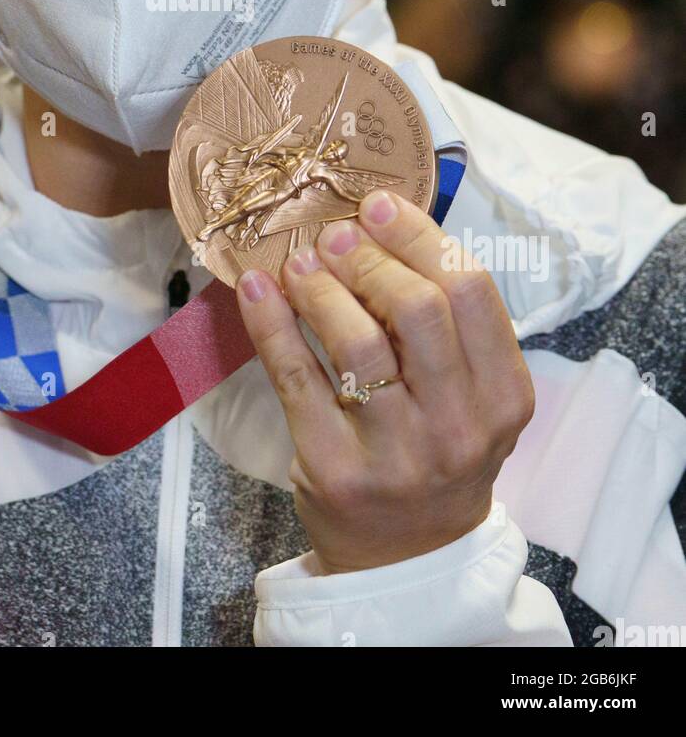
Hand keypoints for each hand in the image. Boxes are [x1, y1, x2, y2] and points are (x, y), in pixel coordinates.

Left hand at [235, 190, 534, 573]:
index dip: (418, 236)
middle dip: (367, 257)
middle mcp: (460, 426)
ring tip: (299, 264)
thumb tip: (375, 225)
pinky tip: (256, 289)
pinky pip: (296, 378)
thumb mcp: (468, 395)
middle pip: (419, 308)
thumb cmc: (435, 450)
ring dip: (319, 286)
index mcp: (504, 395)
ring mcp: (399, 454)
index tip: (378, 205)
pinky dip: (271, 323)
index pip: (470, 289)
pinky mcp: (336, 469)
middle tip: (333, 236)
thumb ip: (442, 323)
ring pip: (357, 342)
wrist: (406, 554)